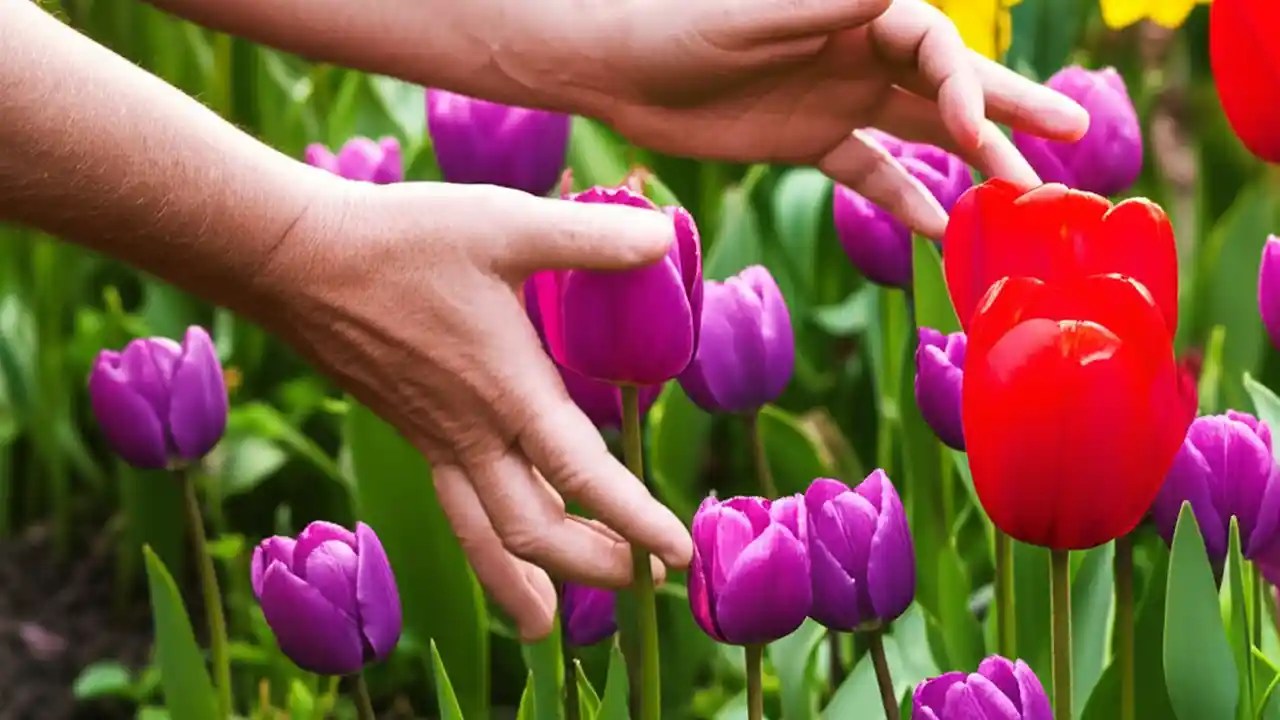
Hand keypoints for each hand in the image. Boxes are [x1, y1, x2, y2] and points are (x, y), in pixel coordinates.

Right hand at [255, 177, 689, 639]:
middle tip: (642, 581)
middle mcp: (470, 431)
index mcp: (506, 390)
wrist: (295, 260)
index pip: (583, 477)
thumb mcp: (505, 222)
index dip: (636, 520)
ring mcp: (435, 438)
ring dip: (526, 580)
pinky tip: (501, 539)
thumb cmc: (402, 239)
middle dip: (592, 566)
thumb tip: (664, 237)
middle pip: (534, 533)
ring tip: (550, 624)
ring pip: (484, 536)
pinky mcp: (412, 430)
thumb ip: (588, 237)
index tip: (676, 554)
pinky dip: (486, 543)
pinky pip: (455, 507)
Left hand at [494, 0, 1089, 236]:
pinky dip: (900, 197)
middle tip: (1074, 134)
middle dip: (1008, 107)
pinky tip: (934, 227)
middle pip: (948, 83)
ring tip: (1020, 196)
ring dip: (967, 160)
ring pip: (918, 131)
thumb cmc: (678, 23)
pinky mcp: (808, 139)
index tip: (973, 129)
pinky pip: (868, 170)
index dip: (965, 83)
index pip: (935, 45)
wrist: (614, 65)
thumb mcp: (756, 12)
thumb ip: (834, 2)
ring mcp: (836, 96)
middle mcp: (858, 50)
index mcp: (857, 11)